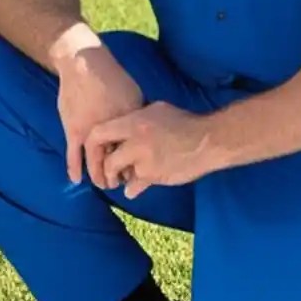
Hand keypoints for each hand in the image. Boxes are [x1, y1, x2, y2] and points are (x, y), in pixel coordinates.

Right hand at [55, 44, 144, 186]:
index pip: (136, 149)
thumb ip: (138, 115)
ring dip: (100, 175)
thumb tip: (147, 128)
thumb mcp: (133, 94)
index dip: (140, 164)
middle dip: (121, 174)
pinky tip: (75, 180)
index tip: (142, 174)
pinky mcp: (74, 129)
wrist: (83, 64)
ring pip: (96, 161)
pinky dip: (74, 167)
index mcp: (130, 121)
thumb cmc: (110, 76)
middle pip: (118, 159)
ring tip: (105, 185)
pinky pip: (74, 154)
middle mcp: (113, 130)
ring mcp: (91, 131)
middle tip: (123, 184)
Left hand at [86, 101, 216, 198]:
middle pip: (107, 159)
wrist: (207, 141)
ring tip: (119, 181)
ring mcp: (144, 160)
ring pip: (119, 174)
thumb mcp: (156, 109)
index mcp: (133, 122)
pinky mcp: (154, 176)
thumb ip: (137, 117)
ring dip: (118, 179)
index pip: (99, 133)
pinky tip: (132, 190)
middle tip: (106, 173)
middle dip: (104, 169)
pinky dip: (133, 189)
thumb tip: (123, 122)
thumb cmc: (184, 122)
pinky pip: (135, 186)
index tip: (96, 151)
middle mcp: (135, 141)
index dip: (93, 145)